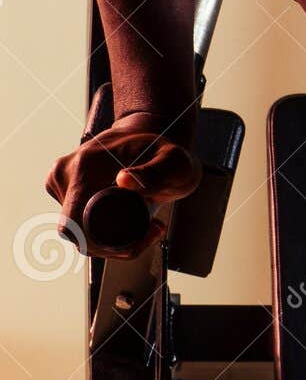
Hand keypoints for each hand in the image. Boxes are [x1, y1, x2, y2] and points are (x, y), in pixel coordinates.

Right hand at [44, 112, 201, 257]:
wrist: (149, 135)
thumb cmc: (164, 151)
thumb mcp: (173, 163)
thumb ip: (155, 172)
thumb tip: (123, 180)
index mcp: (86, 165)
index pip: (76, 223)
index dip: (107, 242)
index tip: (146, 233)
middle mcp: (65, 172)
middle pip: (74, 232)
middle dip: (112, 244)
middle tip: (152, 231)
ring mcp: (59, 179)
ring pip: (75, 230)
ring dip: (108, 238)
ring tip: (146, 222)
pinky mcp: (60, 187)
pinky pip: (75, 220)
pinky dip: (99, 228)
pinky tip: (126, 218)